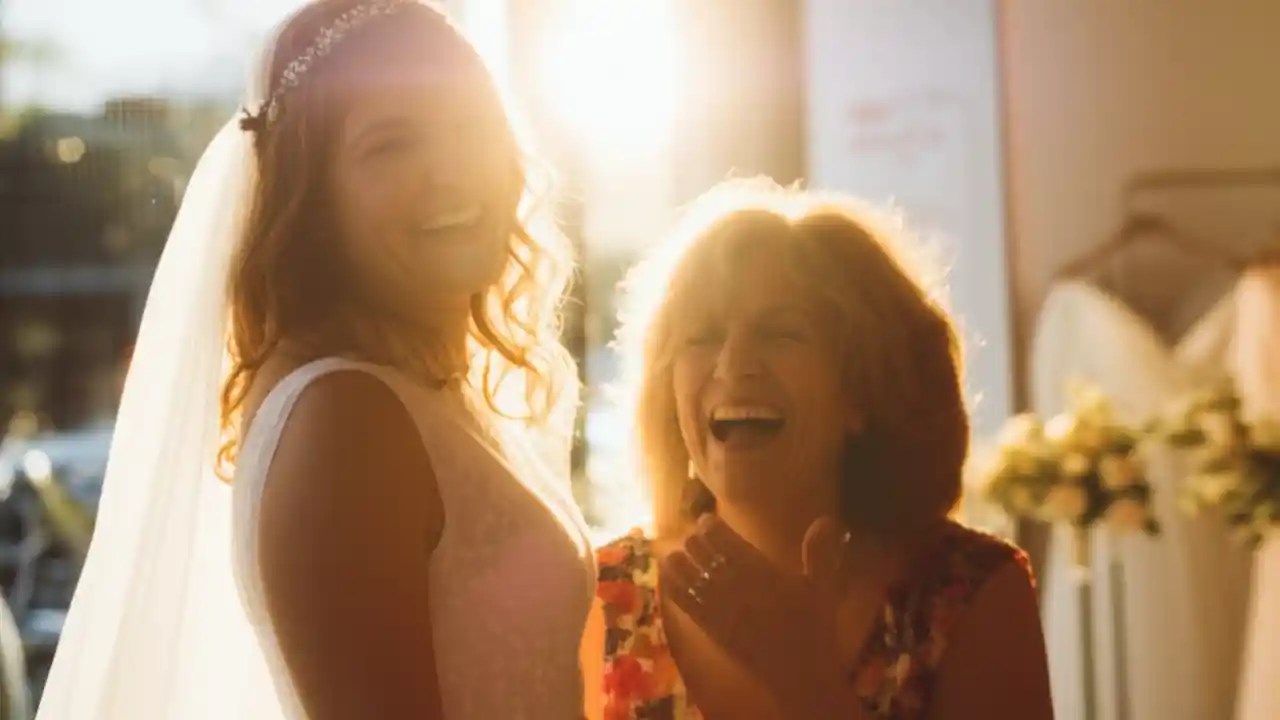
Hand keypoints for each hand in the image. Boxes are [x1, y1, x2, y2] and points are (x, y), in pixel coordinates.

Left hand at [659, 515, 860, 717]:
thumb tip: (826, 520)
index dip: (710, 526)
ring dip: (678, 561)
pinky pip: (685, 601)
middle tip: (692, 538)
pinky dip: (672, 585)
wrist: (797, 673)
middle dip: (693, 541)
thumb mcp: (820, 589)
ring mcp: (720, 605)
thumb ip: (819, 554)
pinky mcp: (710, 627)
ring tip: (673, 554)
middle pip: (702, 552)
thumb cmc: (811, 629)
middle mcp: (735, 584)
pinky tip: (667, 577)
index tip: (705, 520)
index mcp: (760, 570)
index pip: (725, 540)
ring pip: (689, 574)